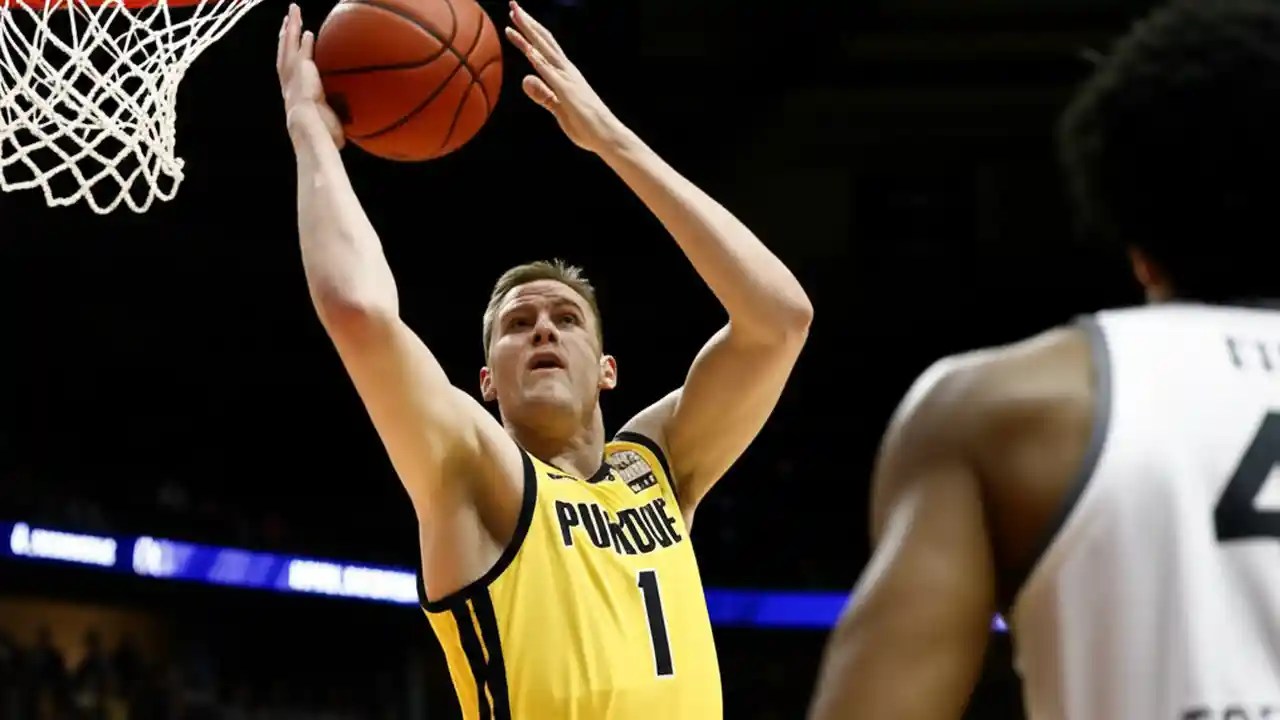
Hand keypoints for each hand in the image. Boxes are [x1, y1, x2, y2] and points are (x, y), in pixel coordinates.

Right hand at [276, 3, 343, 148]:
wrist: (309, 128)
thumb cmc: (321, 136)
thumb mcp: (331, 128)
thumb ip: (337, 126)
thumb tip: (350, 136)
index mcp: (295, 97)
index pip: (291, 74)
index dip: (292, 61)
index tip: (295, 52)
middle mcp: (289, 83)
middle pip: (285, 54)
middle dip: (285, 38)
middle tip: (285, 24)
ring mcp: (292, 73)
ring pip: (288, 45)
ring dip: (290, 28)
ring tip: (292, 14)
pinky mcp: (300, 66)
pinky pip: (300, 46)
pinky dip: (301, 35)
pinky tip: (306, 27)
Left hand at [504, 1, 627, 153]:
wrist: (607, 136)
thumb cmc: (585, 124)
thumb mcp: (557, 107)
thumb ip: (542, 94)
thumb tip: (526, 79)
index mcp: (565, 74)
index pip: (544, 47)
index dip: (530, 32)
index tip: (516, 18)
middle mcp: (567, 71)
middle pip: (544, 41)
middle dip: (527, 22)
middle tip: (512, 5)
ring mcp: (567, 79)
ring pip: (545, 50)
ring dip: (529, 32)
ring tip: (515, 15)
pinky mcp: (567, 91)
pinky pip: (550, 73)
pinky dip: (538, 59)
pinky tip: (527, 49)